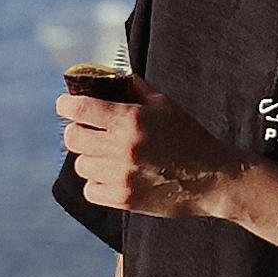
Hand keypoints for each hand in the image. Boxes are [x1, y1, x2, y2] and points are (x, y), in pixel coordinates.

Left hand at [56, 74, 240, 220]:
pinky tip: (112, 176)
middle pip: (72, 138)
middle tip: (86, 131)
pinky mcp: (124, 199)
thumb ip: (135, 88)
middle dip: (76, 131)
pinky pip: (90, 190)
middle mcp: (122, 148)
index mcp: (130, 120)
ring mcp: (121, 176)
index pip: (79, 109)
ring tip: (106, 156)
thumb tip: (112, 77)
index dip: (66, 105)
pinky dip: (96, 183)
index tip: (65, 104)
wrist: (213, 178)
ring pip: (81, 165)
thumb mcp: (164, 105)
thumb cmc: (189, 137)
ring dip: (90, 158)